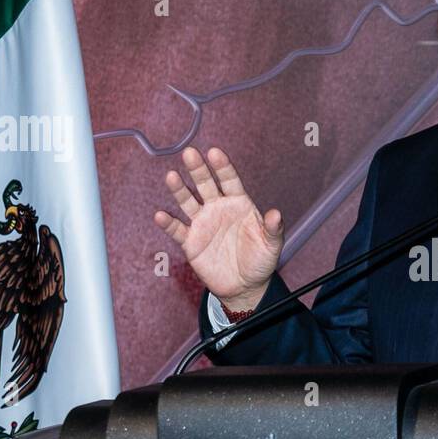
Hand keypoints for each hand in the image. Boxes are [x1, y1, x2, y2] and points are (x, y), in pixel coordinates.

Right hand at [154, 146, 282, 311]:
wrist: (245, 286)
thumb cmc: (260, 260)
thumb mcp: (271, 245)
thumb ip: (273, 229)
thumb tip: (276, 214)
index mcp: (238, 203)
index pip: (229, 180)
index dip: (222, 167)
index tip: (215, 152)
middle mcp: (218, 208)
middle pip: (205, 185)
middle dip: (198, 170)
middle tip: (190, 154)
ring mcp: (203, 223)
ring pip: (188, 202)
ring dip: (179, 190)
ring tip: (171, 177)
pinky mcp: (191, 241)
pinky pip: (177, 230)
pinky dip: (168, 224)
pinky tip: (161, 216)